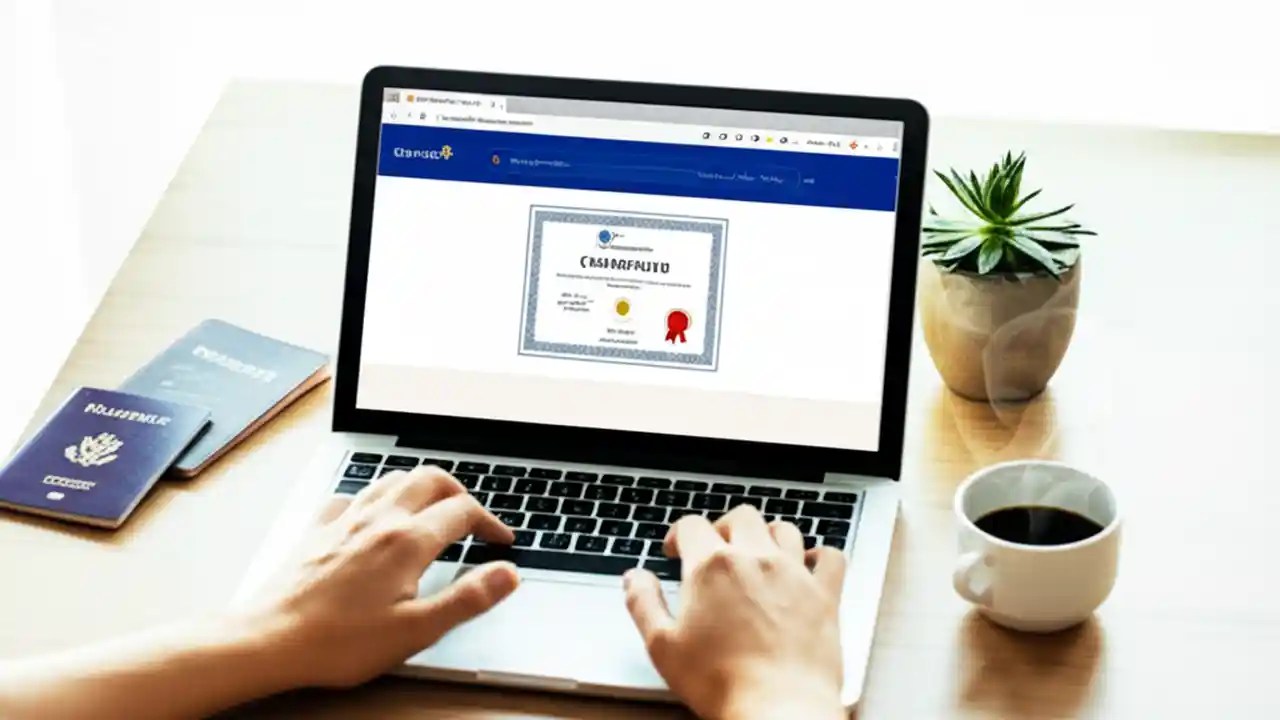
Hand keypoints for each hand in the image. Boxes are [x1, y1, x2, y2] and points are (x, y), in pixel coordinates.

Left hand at [240, 466, 519, 688]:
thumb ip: (467, 599)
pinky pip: (349, 497)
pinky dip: (371, 498)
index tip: (501, 541)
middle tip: (472, 514)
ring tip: (431, 504)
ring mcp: (344, 521)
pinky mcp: (317, 530)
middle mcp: (378, 520)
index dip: (491, 523)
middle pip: (430, 480)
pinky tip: (369, 514)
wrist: (267, 640)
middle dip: (460, 491)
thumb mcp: (416, 631)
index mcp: (407, 541)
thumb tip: (507, 575)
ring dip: (420, 485)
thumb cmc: (337, 642)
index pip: (463, 512)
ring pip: (391, 479)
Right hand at [624, 506, 847, 719]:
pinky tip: (810, 564)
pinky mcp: (825, 595)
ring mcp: (794, 574)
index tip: (675, 550)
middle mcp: (755, 558)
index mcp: (711, 566)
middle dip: (723, 526)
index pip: (691, 525)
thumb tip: (634, 578)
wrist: (777, 708)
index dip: (677, 534)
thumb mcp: (662, 646)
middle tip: (715, 548)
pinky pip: (831, 557)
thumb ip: (643, 604)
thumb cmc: (720, 682)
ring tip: (759, 552)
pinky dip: (820, 555)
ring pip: (784, 529)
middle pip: (740, 517)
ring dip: (768, 535)